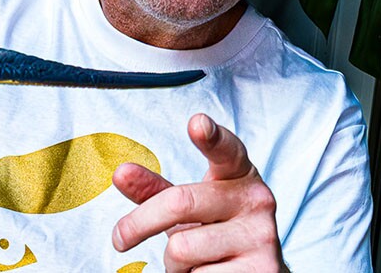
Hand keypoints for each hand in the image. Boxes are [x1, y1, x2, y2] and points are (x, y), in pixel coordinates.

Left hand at [112, 114, 287, 271]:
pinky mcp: (261, 270)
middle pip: (179, 202)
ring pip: (182, 248)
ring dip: (173, 262)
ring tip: (195, 259)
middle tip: (119, 239)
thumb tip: (120, 174)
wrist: (256, 269)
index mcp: (238, 174)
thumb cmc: (216, 229)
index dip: (211, 137)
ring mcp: (261, 236)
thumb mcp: (188, 206)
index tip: (197, 123)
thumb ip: (155, 190)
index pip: (227, 151)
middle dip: (139, 224)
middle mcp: (256, 199)